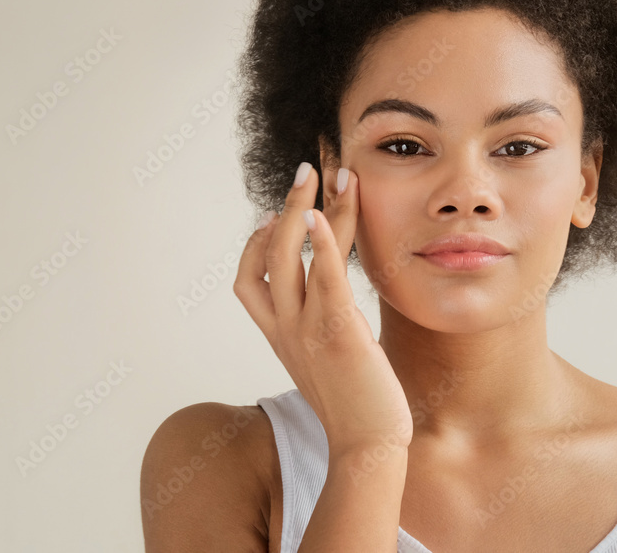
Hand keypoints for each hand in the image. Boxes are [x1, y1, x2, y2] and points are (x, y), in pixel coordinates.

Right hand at [234, 161, 412, 453]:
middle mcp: (285, 330)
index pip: (248, 282)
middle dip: (286, 207)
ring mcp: (308, 330)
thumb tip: (338, 310)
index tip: (275, 215)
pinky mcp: (338, 333)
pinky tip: (327, 214)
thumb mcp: (330, 363)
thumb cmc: (358, 406)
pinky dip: (321, 243)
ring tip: (327, 173)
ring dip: (307, 208)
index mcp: (280, 338)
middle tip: (306, 171)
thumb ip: (325, 331)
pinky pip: (322, 279)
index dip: (256, 244)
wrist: (368, 446)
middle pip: (268, 255)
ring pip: (292, 257)